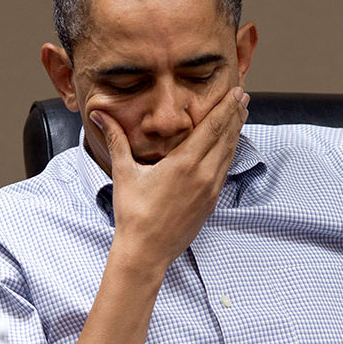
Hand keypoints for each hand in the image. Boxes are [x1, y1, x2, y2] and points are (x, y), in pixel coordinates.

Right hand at [91, 88, 248, 273]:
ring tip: (241, 115)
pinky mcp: (211, 202)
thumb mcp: (124, 172)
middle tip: (244, 96)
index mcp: (184, 164)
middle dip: (235, 115)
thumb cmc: (133, 213)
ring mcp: (210, 190)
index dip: (226, 108)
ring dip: (235, 133)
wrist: (146, 252)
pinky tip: (229, 147)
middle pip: (226, 138)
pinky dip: (230, 154)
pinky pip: (225, 171)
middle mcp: (203, 175)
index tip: (236, 92)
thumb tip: (98, 114)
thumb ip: (116, 139)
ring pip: (229, 154)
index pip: (212, 128)